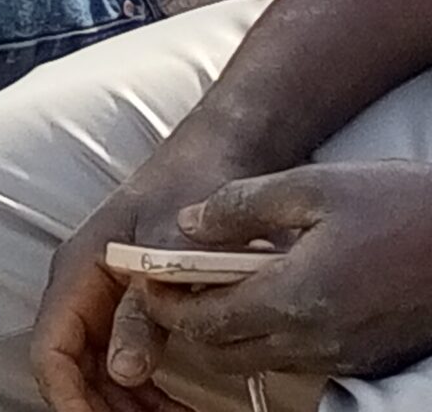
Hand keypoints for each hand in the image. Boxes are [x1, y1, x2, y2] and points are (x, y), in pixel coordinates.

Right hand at [33, 139, 262, 411]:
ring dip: (126, 405)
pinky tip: (177, 406)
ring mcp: (105, 298)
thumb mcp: (169, 254)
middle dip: (104, 408)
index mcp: (77, 273)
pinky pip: (125, 360)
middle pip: (73, 368)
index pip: (51, 351)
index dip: (69, 398)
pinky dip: (146, 391)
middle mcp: (82, 289)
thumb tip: (120, 370)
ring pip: (99, 370)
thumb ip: (141, 312)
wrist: (221, 157)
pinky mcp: (132, 304)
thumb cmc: (192, 190)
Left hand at [139, 164, 431, 381]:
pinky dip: (272, 337)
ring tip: (219, 287)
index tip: (147, 280)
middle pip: (225, 353)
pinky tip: (272, 297)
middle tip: (174, 287)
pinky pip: (301, 360)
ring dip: (229, 333)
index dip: (166, 304)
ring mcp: (345, 357)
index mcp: (293, 297)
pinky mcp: (367, 361)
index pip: (205, 321)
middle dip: (190, 324)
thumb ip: (240, 205)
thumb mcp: (313, 185)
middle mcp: (315, 340)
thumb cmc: (399, 205)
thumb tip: (187, 223)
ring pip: (262, 360)